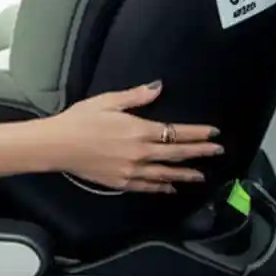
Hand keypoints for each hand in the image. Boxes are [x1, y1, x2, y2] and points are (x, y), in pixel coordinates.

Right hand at [44, 80, 222, 192]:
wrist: (57, 145)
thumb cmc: (81, 119)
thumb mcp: (108, 101)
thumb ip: (137, 96)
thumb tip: (159, 86)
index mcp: (139, 130)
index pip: (177, 132)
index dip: (198, 134)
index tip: (214, 134)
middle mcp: (140, 153)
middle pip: (177, 153)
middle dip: (200, 152)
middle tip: (218, 152)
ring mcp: (131, 171)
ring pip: (166, 174)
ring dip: (186, 174)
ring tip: (202, 175)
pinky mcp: (121, 182)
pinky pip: (147, 187)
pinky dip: (162, 187)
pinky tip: (171, 188)